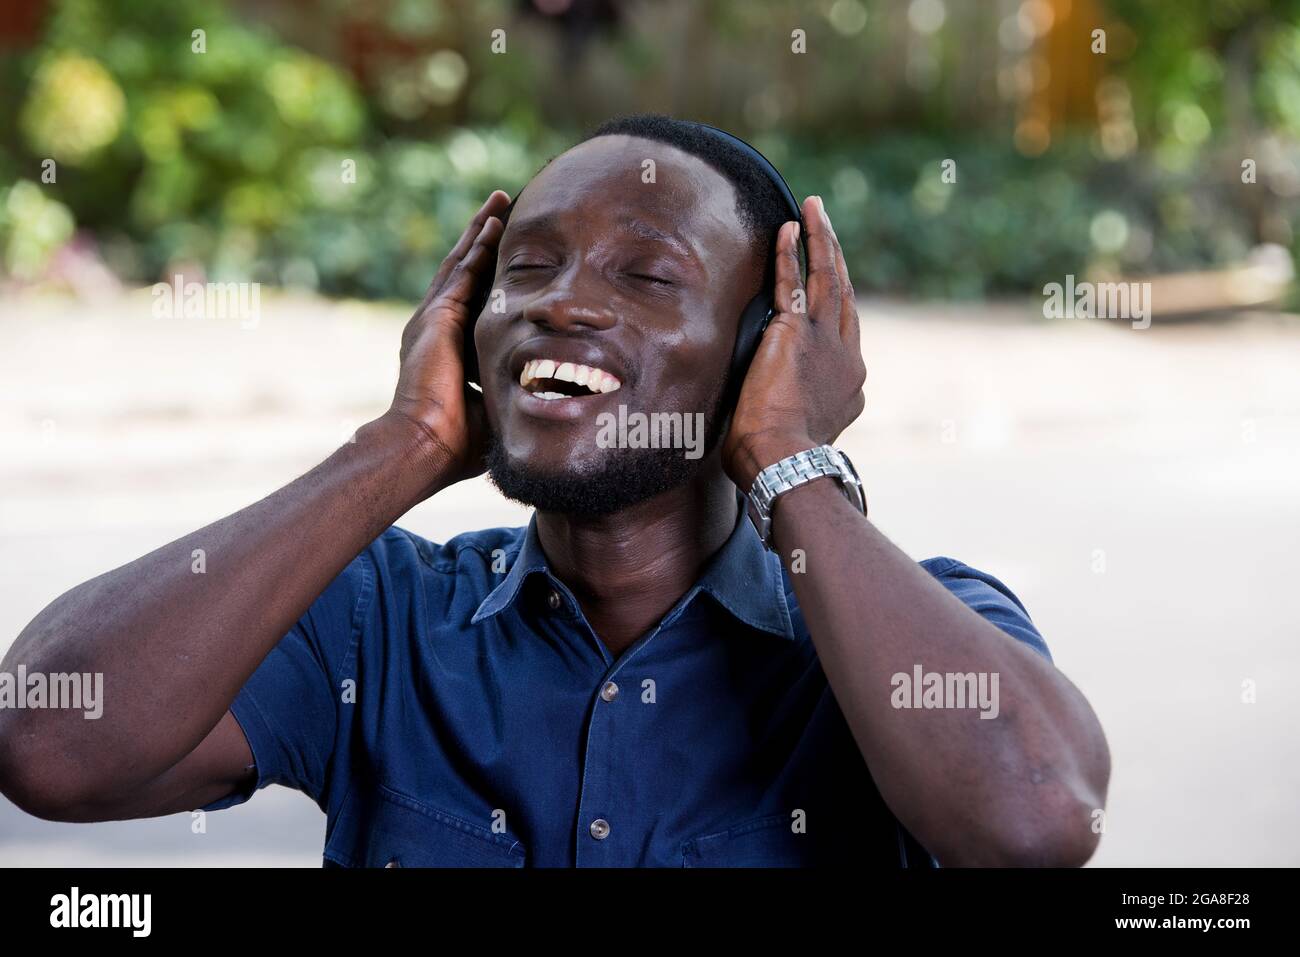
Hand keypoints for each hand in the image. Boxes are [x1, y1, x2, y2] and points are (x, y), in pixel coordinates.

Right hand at [384, 190, 510, 488]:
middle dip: (482, 240)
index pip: (472, 299)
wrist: (426, 446)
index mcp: (448, 348)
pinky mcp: (436, 319)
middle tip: (501, 208)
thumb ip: (515, 390)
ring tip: (499, 203)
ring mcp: (432, 320)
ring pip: (461, 263)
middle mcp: (436, 328)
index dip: (487, 272)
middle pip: (463, 272)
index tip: (508, 250)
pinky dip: (477, 247)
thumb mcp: (495, 406)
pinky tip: (492, 224)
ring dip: (481, 232)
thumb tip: (553, 392)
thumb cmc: (460, 443)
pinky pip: (461, 274)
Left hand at [722, 195, 866, 490]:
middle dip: (836, 258)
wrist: (782, 461)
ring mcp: (826, 342)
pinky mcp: (796, 333)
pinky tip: (790, 226)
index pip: (845, 336)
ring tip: (815, 209)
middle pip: (844, 296)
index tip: (828, 284)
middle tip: (827, 227)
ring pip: (829, 278)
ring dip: (822, 240)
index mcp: (849, 385)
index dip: (838, 306)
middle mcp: (847, 358)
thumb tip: (766, 415)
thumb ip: (792, 412)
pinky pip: (794, 281)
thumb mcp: (797, 435)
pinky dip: (792, 252)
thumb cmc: (778, 463)